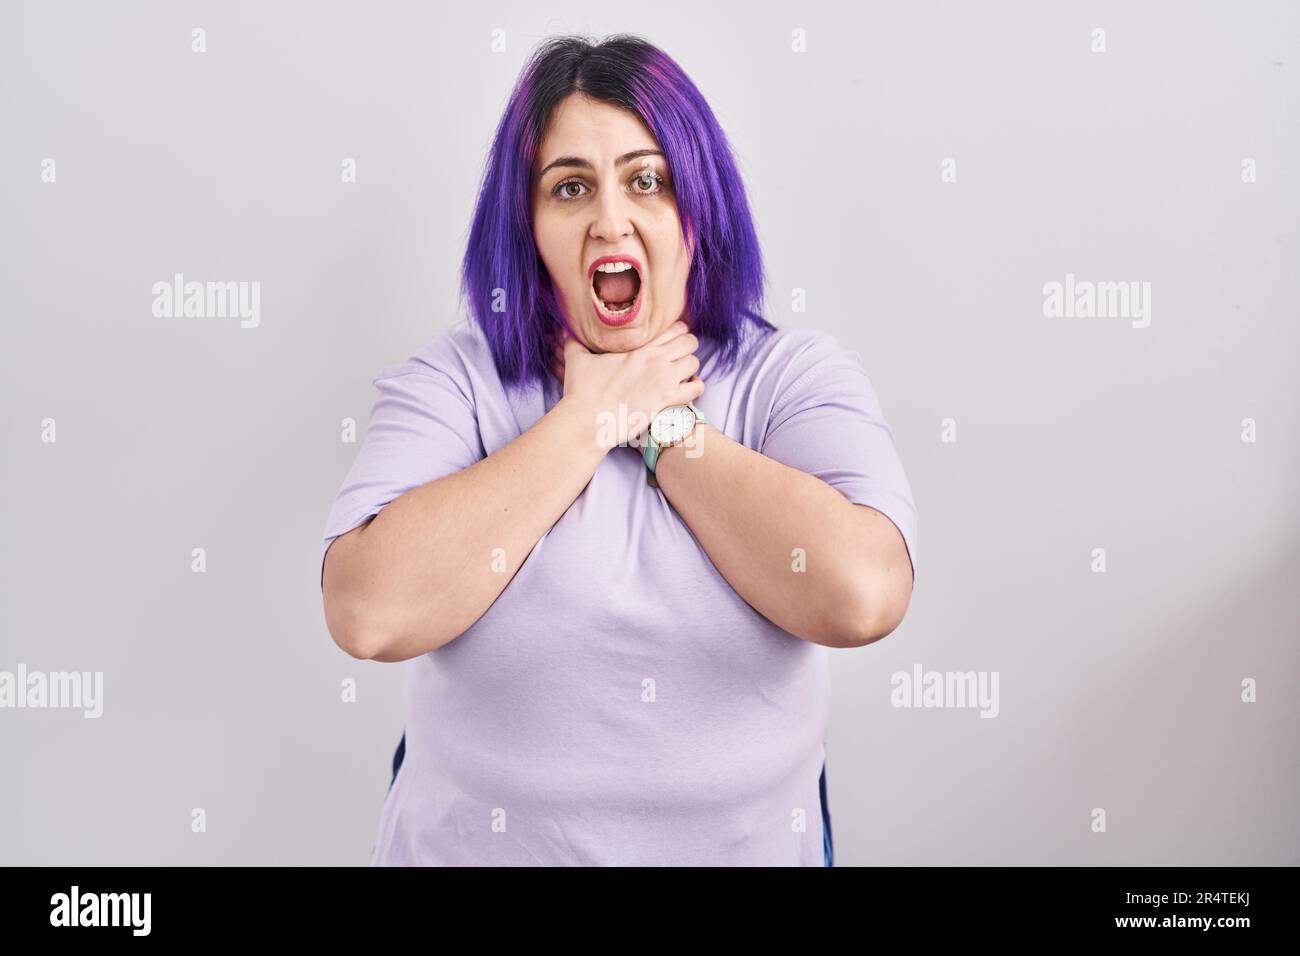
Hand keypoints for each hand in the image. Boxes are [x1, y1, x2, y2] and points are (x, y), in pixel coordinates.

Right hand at [550, 321, 704, 448]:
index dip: (678, 332)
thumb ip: (573, 342)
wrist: (587, 420)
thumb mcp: (576, 360)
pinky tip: (685, 391)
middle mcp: (656, 361)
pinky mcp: (666, 403)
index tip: (673, 340)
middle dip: (687, 348)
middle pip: (690, 343)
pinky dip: (695, 388)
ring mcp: (663, 382)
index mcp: (639, 348)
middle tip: (679, 357)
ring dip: (690, 368)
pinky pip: (695, 389)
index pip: (675, 329)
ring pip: (695, 363)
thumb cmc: (582, 392)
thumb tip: (563, 330)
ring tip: (682, 374)